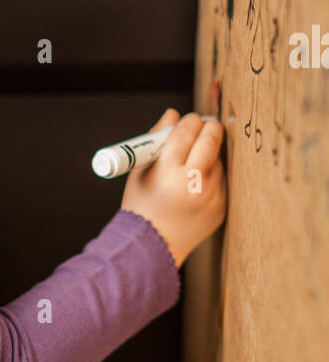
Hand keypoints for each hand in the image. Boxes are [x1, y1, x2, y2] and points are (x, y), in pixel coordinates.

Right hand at [120, 109, 226, 267]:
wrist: (152, 247)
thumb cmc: (142, 205)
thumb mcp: (140, 170)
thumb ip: (157, 139)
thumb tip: (174, 114)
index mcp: (167, 172)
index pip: (187, 131)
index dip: (189, 120)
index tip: (188, 119)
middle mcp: (192, 183)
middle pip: (211, 139)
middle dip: (208, 127)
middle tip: (203, 126)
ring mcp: (211, 196)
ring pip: (218, 158)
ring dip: (209, 153)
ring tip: (191, 163)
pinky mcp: (221, 206)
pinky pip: (221, 178)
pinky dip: (211, 175)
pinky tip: (195, 185)